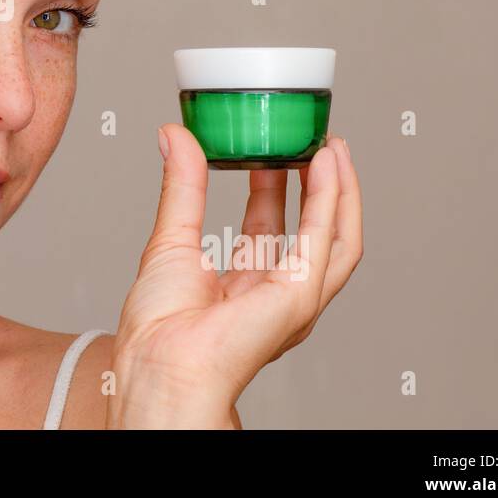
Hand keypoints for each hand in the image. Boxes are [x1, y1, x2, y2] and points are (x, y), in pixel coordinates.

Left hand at [106, 124, 362, 427]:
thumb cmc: (159, 327)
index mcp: (242, 286)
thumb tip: (175, 137)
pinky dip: (332, 198)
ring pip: (335, 234)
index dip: (277, 185)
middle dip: (317, 183)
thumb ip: (182, 186)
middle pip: (311, 229)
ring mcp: (294, 298)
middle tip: (314, 139)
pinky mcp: (301, 295)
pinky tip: (328, 164)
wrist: (161, 360)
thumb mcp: (171, 237)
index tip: (277, 148)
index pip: (270, 226)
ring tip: (332, 145)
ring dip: (339, 188)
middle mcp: (275, 294)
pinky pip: (326, 239)